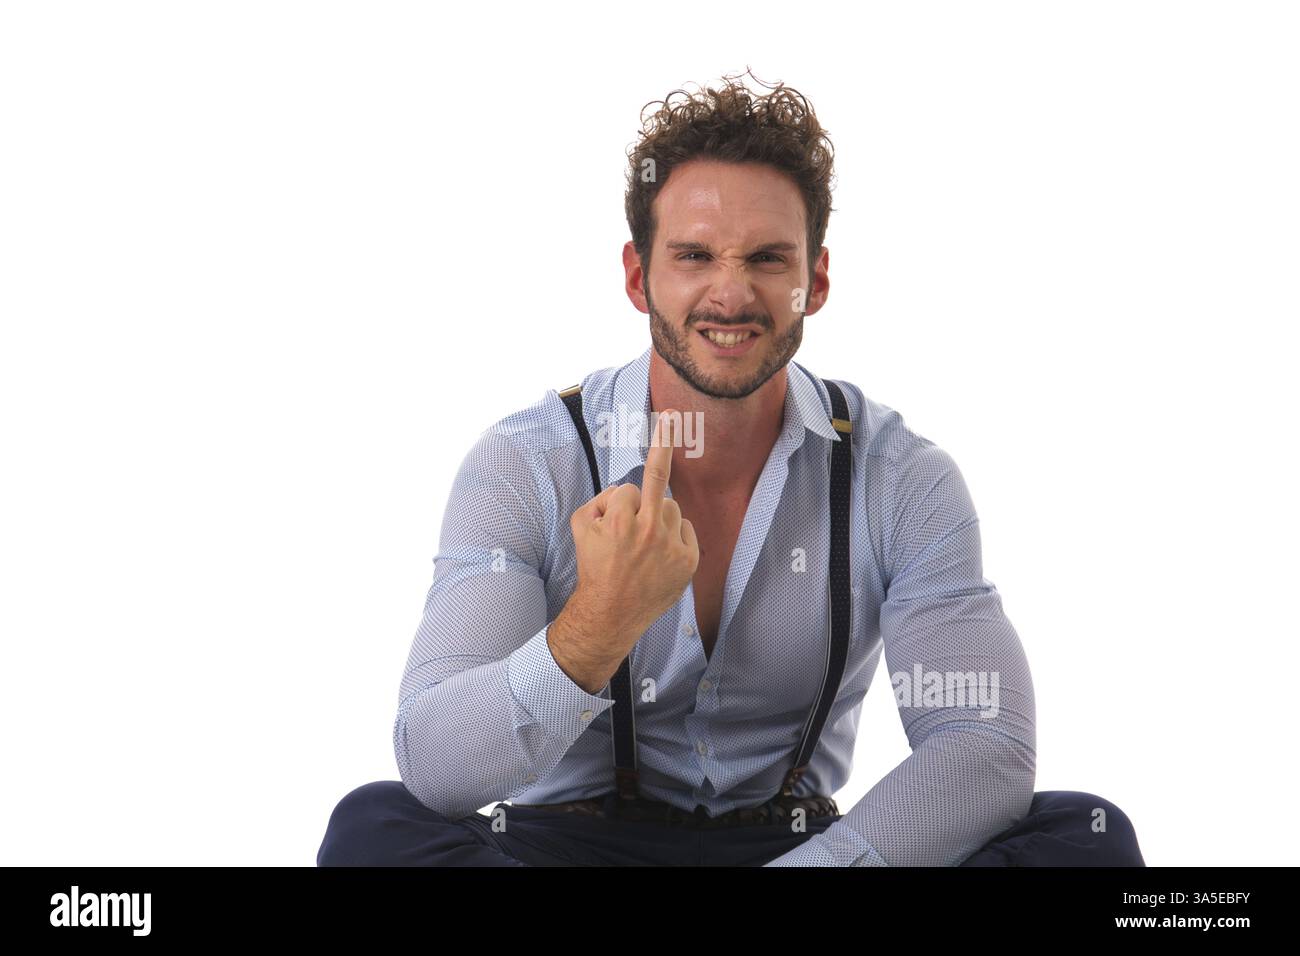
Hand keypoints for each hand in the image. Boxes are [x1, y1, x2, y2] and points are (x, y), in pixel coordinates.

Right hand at [550, 410, 699, 689]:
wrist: (610, 613)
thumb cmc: (594, 566)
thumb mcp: (580, 525)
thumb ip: (600, 498)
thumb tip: (624, 488)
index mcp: (621, 520)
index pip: (628, 488)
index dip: (619, 501)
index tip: (645, 459)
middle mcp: (649, 530)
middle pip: (658, 489)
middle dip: (649, 489)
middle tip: (661, 447)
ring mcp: (671, 547)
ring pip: (673, 509)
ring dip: (660, 517)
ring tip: (645, 544)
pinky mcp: (688, 562)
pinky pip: (687, 530)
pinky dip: (676, 536)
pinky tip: (660, 554)